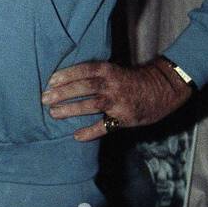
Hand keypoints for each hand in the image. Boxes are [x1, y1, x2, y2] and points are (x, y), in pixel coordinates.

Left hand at [41, 59, 192, 141]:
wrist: (162, 89)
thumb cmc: (131, 79)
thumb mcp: (114, 70)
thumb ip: (95, 74)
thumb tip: (65, 79)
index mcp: (109, 71)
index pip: (84, 70)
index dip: (66, 75)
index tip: (49, 80)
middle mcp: (113, 85)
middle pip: (84, 87)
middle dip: (63, 93)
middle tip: (44, 98)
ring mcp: (119, 102)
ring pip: (92, 105)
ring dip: (71, 109)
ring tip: (54, 113)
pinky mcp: (124, 118)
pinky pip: (105, 126)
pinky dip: (90, 132)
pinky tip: (77, 136)